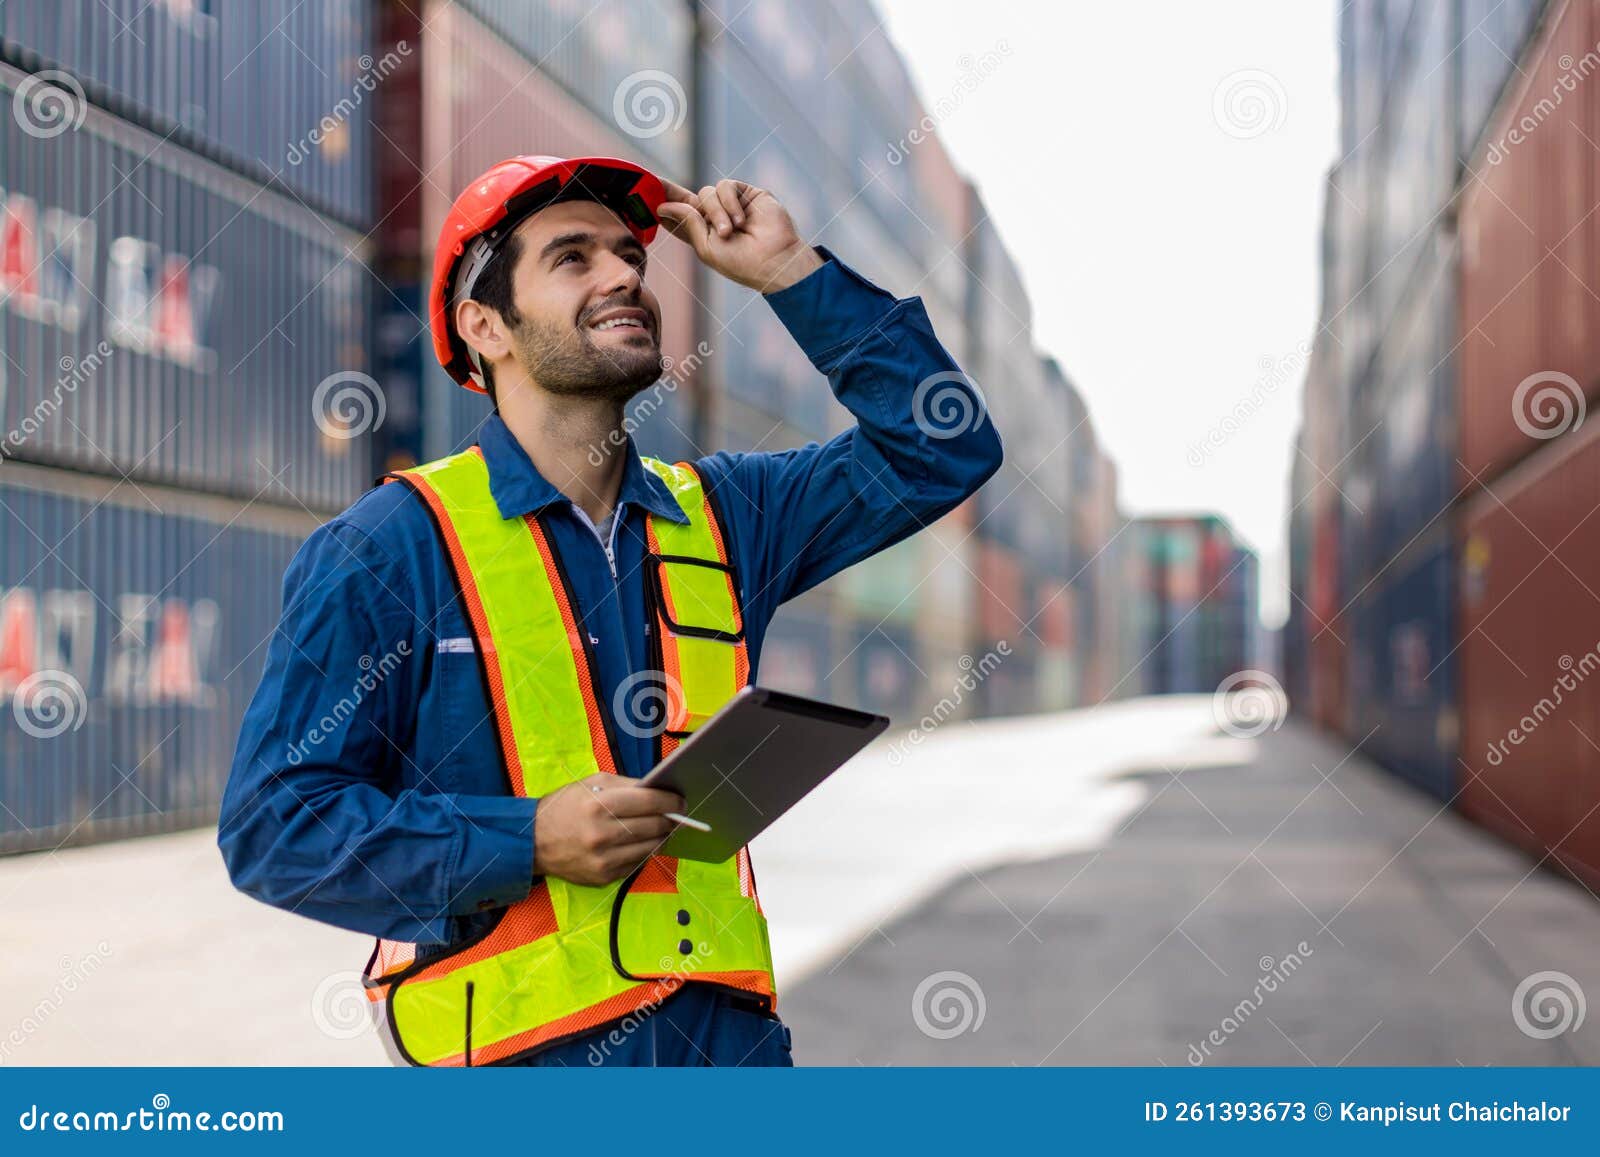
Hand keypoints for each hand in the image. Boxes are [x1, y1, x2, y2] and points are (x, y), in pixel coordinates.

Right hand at [533, 772, 683, 885]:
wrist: (533, 842)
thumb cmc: (563, 807)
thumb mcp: (591, 784)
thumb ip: (626, 785)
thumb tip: (658, 789)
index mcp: (599, 806)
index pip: (649, 802)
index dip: (670, 800)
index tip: (680, 799)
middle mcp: (603, 835)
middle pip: (654, 826)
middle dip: (670, 818)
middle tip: (676, 813)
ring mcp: (604, 860)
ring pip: (651, 847)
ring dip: (662, 836)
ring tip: (664, 827)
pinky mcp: (605, 877)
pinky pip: (638, 863)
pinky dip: (645, 851)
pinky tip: (644, 842)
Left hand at [656, 177, 824, 293]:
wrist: (774, 259)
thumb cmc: (741, 262)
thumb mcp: (707, 247)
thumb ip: (687, 223)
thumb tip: (662, 205)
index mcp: (703, 234)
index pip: (679, 215)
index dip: (663, 203)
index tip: (642, 193)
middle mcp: (715, 217)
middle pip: (688, 196)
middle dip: (672, 191)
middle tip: (655, 183)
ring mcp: (731, 204)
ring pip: (707, 193)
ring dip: (716, 212)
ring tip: (730, 231)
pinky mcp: (747, 193)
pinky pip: (725, 187)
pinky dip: (729, 202)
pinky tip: (740, 220)